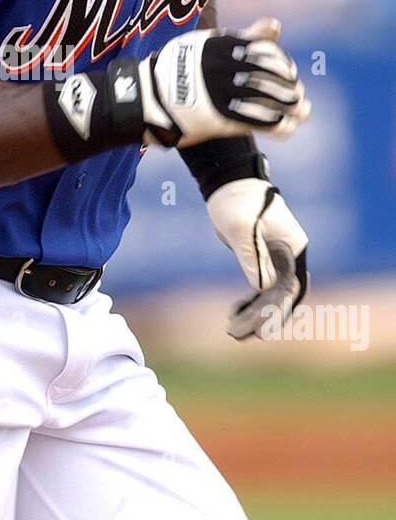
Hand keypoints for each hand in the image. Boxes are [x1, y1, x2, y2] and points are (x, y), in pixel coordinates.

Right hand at [139, 17, 309, 148]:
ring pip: (270, 99)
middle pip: (272, 76)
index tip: (289, 72)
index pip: (267, 52)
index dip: (283, 64)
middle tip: (297, 95)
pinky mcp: (220, 118)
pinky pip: (258, 121)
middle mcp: (225, 68)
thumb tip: (276, 25)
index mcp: (223, 46)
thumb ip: (244, 37)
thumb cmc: (178, 69)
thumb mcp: (207, 44)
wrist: (146, 97)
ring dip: (290, 107)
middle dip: (290, 87)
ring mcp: (222, 93)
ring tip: (300, 113)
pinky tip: (287, 128)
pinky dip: (278, 126)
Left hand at [206, 178, 308, 338]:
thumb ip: (253, 258)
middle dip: (263, 318)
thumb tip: (262, 289)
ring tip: (233, 331)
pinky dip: (247, 301)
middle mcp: (288, 255)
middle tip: (242, 335)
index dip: (281, 311)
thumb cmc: (237, 201)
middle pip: (281, 295)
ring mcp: (275, 258)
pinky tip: (233, 312)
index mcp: (293, 247)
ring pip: (268, 294)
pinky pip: (257, 287)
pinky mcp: (259, 259)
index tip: (266, 330)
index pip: (293, 287)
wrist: (226, 183)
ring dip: (254, 313)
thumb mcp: (243, 230)